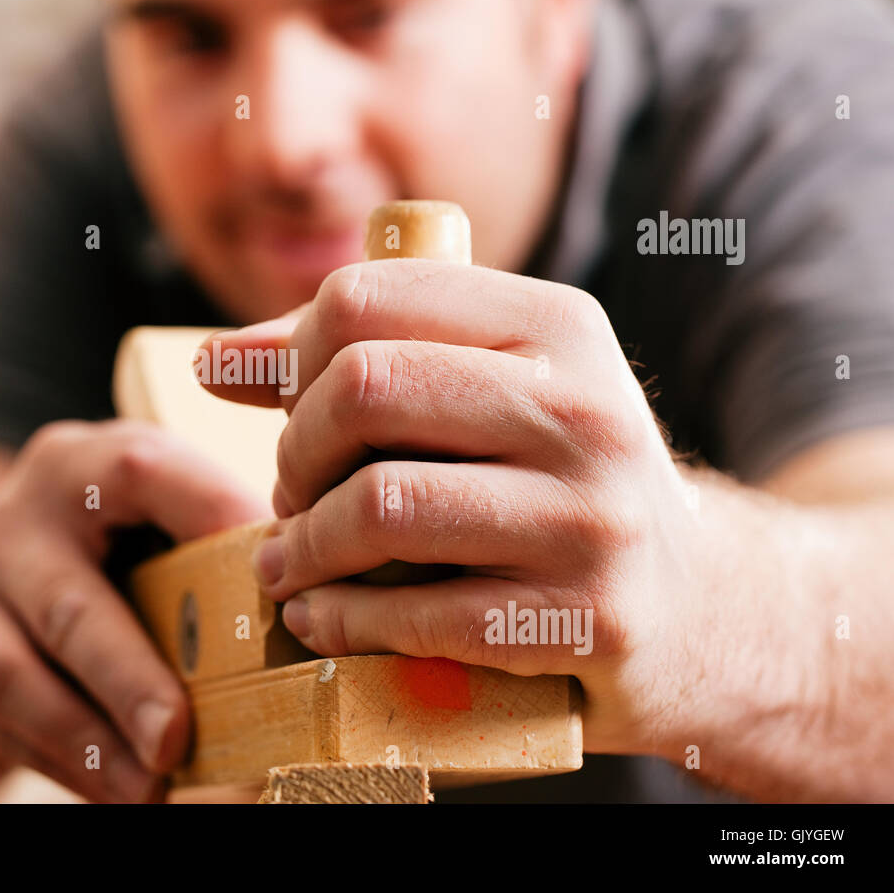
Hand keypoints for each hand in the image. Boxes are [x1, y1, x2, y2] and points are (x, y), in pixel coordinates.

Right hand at [0, 419, 267, 800]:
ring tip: (152, 786)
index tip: (278, 586)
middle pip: (68, 605)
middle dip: (127, 679)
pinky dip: (68, 764)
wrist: (15, 548)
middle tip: (177, 737)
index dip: (215, 521)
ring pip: (13, 676)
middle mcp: (16, 525)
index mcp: (83, 466)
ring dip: (89, 741)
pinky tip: (125, 789)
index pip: (146, 474)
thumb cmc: (123, 525)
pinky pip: (2, 724)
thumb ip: (216, 528)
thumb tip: (306, 594)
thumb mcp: (161, 500)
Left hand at [203, 259, 708, 756]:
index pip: (364, 298)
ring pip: (377, 504)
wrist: (703, 604)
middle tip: (291, 493)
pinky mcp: (584, 619)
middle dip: (293, 452)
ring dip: (302, 544)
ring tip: (291, 560)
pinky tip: (321, 617)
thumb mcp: (495, 390)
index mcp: (556, 325)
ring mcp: (590, 517)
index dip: (288, 356)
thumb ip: (365, 359)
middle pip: (362, 390)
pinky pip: (414, 612)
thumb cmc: (562, 484)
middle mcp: (583, 407)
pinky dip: (337, 618)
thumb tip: (214, 361)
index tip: (281, 409)